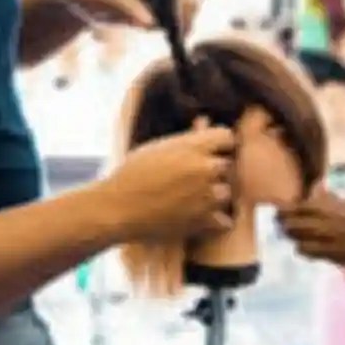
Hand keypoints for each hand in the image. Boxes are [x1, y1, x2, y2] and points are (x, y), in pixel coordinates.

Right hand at [99, 121, 237, 239]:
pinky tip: (199, 218)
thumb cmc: (129, 175)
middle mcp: (205, 168)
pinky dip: (214, 222)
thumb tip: (204, 122)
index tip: (210, 153)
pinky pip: (225, 221)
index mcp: (193, 146)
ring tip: (193, 200)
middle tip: (194, 180)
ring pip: (226, 194)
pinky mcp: (204, 221)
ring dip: (214, 197)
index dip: (219, 145)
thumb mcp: (155, 147)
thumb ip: (185, 139)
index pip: (227, 137)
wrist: (116, 209)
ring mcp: (207, 196)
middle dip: (214, 172)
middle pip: (228, 166)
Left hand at [277, 187, 344, 263]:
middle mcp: (318, 221)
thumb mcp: (342, 201)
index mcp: (322, 205)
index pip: (292, 207)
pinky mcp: (326, 253)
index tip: (278, 212)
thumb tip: (315, 186)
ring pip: (295, 239)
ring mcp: (321, 238)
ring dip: (292, 238)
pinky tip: (303, 248)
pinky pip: (306, 252)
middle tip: (281, 226)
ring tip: (291, 237)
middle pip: (290, 224)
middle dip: (283, 225)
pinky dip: (302, 249)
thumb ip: (325, 196)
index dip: (282, 211)